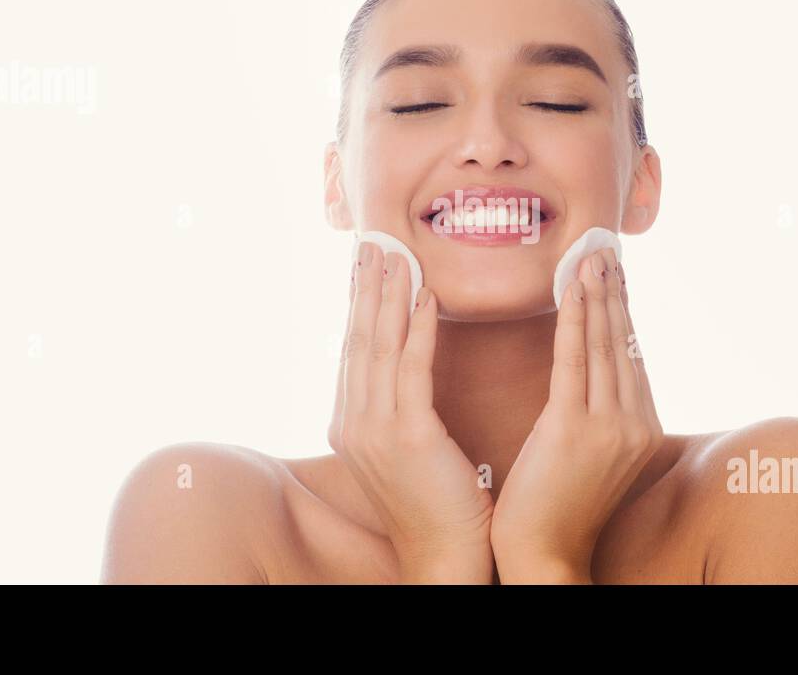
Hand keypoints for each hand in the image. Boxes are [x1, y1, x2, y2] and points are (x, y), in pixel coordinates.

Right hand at [328, 241, 495, 582]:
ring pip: (379, 346)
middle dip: (366, 286)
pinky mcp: (407, 437)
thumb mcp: (408, 448)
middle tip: (372, 239)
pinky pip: (412, 368)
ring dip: (389, 293)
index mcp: (350, 424)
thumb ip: (400, 406)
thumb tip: (407, 366)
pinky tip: (425, 295)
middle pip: (358, 339)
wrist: (446, 557)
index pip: (354, 349)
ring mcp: (374, 430)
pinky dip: (416, 328)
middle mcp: (352, 423)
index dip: (360, 302)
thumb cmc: (440, 503)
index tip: (367, 263)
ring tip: (396, 251)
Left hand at [490, 247, 662, 582]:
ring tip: (590, 254)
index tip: (613, 273)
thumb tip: (590, 377)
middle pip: (624, 342)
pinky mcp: (575, 430)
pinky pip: (576, 359)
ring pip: (605, 343)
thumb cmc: (556, 506)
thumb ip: (597, 415)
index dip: (621, 310)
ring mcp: (610, 427)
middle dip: (613, 291)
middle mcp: (635, 424)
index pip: (631, 355)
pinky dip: (575, 317)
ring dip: (596, 293)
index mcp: (640, 429)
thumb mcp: (589, 455)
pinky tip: (571, 287)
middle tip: (605, 247)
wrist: (543, 554)